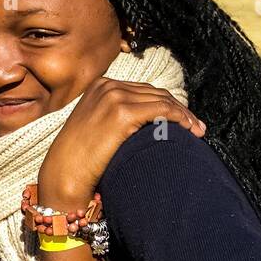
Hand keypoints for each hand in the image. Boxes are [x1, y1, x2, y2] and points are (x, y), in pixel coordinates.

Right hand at [36, 77, 205, 208]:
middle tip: (197, 126)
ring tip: (197, 131)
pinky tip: (189, 130)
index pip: (143, 90)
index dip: (166, 103)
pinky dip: (180, 118)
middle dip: (179, 109)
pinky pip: (162, 110)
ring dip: (184, 115)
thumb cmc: (79, 159)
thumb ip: (115, 115)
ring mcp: (113, 97)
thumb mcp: (95, 127)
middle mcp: (106, 86)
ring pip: (162, 100)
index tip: (183, 119)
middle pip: (155, 93)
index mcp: (99, 86)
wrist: (63, 174)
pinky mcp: (121, 112)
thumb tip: (147, 121)